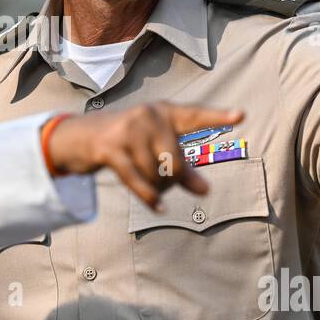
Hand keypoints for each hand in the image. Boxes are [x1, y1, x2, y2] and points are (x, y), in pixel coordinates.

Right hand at [46, 102, 243, 209]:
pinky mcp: (110, 148)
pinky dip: (148, 196)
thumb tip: (206, 191)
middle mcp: (147, 115)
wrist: (77, 137)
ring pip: (156, 173)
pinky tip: (158, 207)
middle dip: (175, 180)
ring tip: (150, 186)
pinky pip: (136, 179)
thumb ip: (182, 167)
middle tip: (167, 185)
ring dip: (156, 188)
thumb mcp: (154, 149)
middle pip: (176, 160)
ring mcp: (127, 130)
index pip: (194, 116)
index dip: (217, 117)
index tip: (241, 115)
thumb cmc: (125, 143)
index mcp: (163, 112)